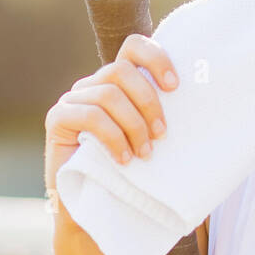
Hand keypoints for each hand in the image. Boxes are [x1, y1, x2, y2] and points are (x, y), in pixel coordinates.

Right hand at [44, 34, 178, 195]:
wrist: (91, 207)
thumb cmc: (127, 170)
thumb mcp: (148, 136)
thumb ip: (159, 115)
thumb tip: (196, 101)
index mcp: (117, 82)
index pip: (133, 47)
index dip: (156, 58)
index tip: (175, 86)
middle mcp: (92, 84)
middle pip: (122, 71)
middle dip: (148, 102)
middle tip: (162, 134)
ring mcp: (72, 99)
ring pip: (108, 94)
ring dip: (133, 125)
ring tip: (145, 153)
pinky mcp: (57, 118)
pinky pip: (90, 116)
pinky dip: (113, 138)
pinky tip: (123, 159)